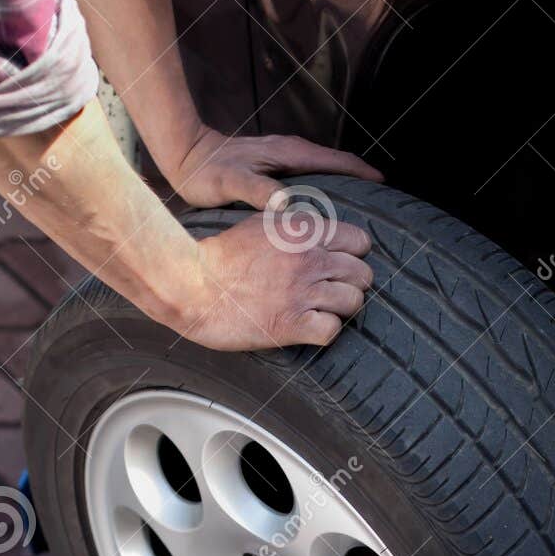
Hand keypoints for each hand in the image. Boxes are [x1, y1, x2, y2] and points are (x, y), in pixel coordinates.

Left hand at [168, 125, 382, 210]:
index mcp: (289, 154)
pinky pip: (311, 175)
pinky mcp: (276, 166)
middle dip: (362, 179)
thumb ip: (256, 191)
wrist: (185, 156)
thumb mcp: (229, 183)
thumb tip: (286, 202)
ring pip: (325, 169)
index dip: (362, 173)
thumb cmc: (206, 173)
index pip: (336, 161)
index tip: (385, 187)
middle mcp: (291, 152)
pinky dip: (327, 185)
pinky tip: (327, 204)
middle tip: (382, 204)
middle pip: (337, 163)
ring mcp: (284, 158)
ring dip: (346, 183)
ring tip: (362, 206)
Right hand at [180, 211, 374, 350]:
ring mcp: (302, 292)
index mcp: (303, 230)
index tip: (339, 265)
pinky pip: (332, 330)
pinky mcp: (292, 324)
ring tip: (322, 310)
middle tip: (332, 292)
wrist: (192, 284)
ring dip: (340, 309)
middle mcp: (308, 259)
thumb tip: (314, 230)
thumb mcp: (260, 223)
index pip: (359, 241)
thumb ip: (293, 226)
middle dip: (351, 284)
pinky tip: (310, 327)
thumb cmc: (221, 256)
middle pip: (362, 274)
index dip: (353, 256)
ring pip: (353, 302)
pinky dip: (325, 332)